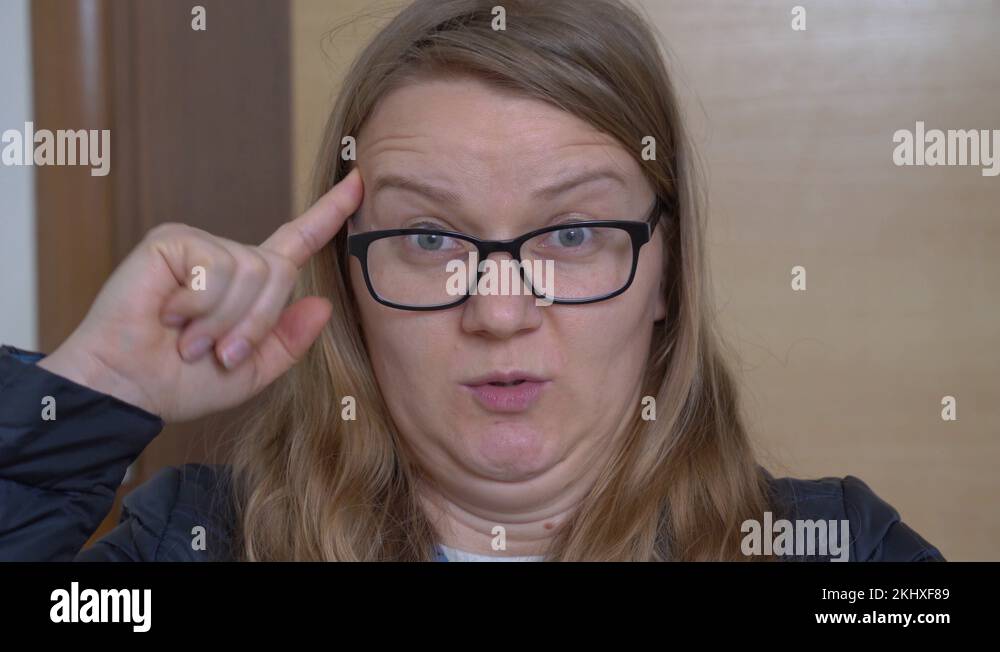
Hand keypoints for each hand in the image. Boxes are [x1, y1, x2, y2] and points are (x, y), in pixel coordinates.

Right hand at [38, 168, 363, 422]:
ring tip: (190, 338)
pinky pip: (215, 269)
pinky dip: (197, 305)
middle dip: (254, 323)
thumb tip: (323, 304)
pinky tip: (168, 315)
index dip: (331, 213)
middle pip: (280, 273)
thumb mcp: (252, 371)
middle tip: (218, 351)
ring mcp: (200, 245)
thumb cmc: (181, 382)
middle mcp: (229, 258)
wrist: (128, 390)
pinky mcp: (172, 241)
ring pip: (250, 272)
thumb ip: (289, 341)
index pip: (299, 241)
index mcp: (251, 285)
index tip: (359, 181)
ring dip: (222, 320)